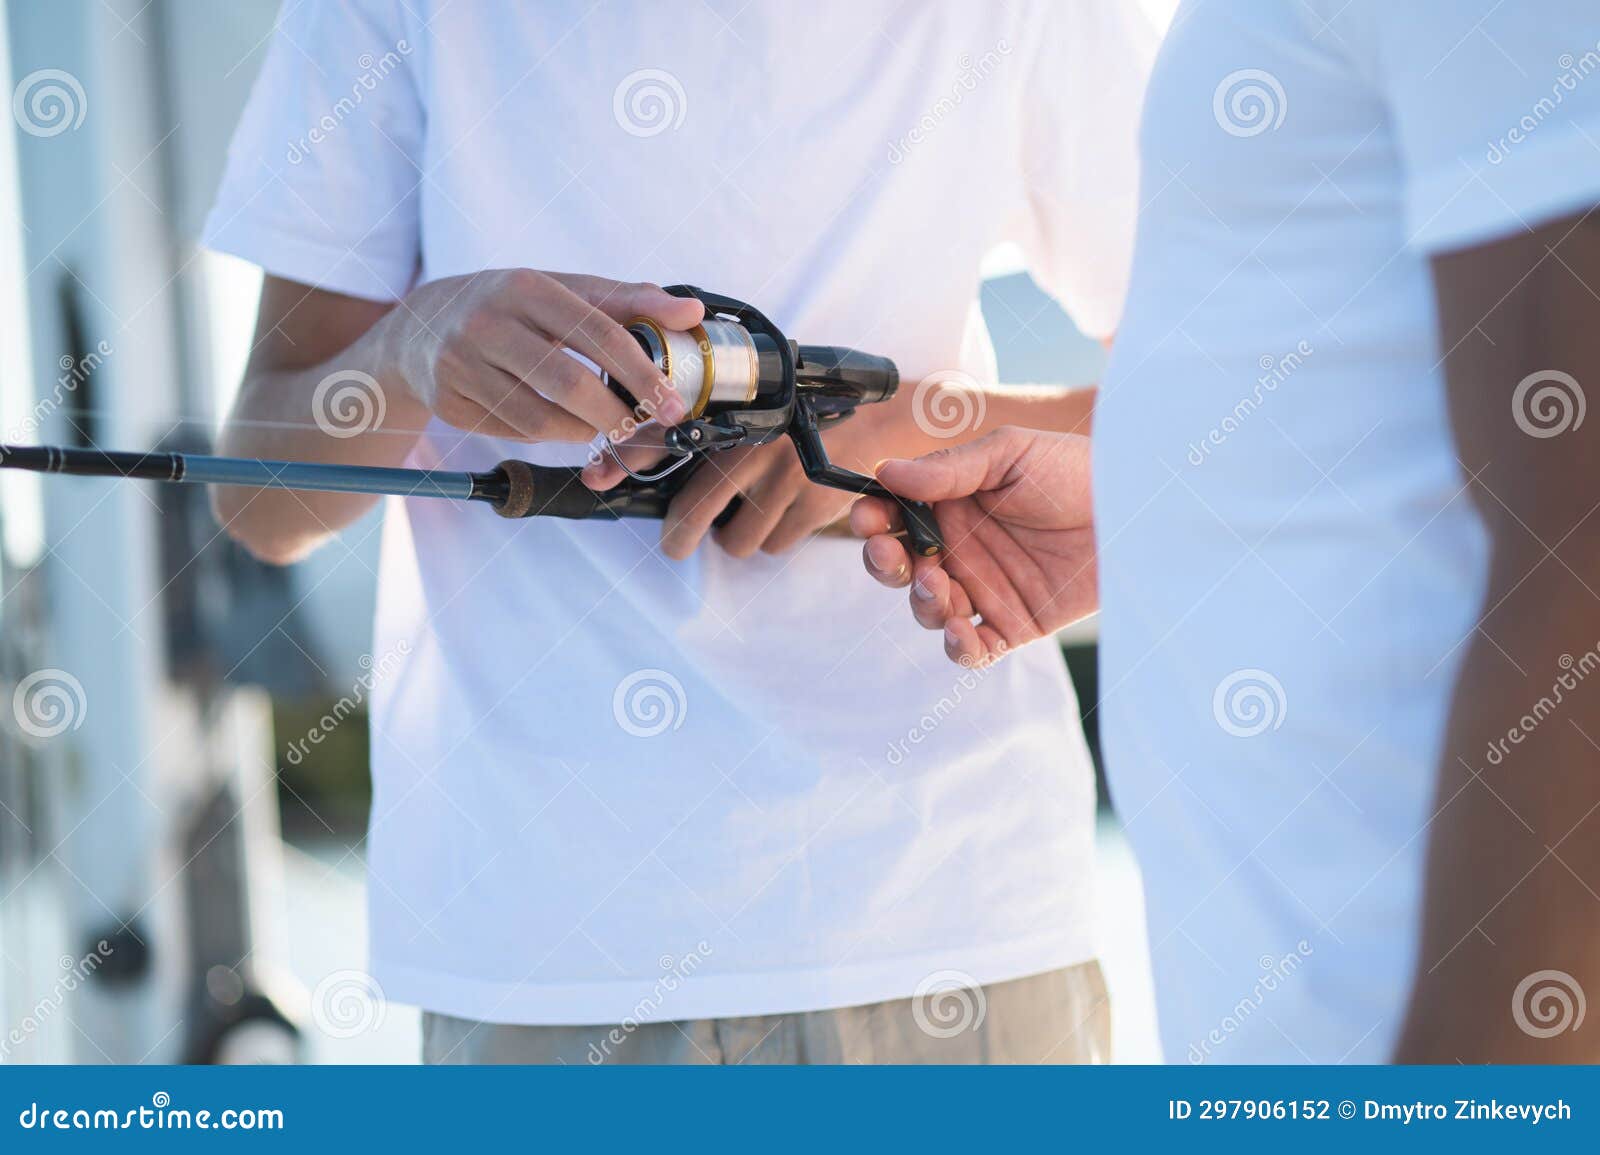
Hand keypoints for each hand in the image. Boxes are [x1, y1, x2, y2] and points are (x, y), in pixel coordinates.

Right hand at [385, 269, 701, 464]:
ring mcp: (461, 363)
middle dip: (616, 413)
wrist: (422, 327)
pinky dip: (548, 433)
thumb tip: (693, 313)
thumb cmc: (515, 308)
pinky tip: (557, 421)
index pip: (597, 332)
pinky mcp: (447, 400)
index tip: (673, 405)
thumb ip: (631, 302)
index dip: (641, 373)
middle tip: (643, 428)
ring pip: (541, 418)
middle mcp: (488, 322)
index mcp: (527, 287)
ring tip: (601, 423)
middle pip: (569, 383)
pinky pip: (514, 432)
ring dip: (583, 429)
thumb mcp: (566, 291)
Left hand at [652, 399, 935, 560]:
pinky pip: (775, 545)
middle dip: (679, 538)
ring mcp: (785, 479)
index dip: (627, 457)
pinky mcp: (814, 505)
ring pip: (737, 541)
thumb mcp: (762, 404)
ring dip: (740, 536)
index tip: (601, 477)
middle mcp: (753, 446)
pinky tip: (786, 512)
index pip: (666, 437)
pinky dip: (776, 537)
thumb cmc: (811, 410)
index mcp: (734, 415)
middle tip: (678, 544)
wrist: (880, 417)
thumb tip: (659, 457)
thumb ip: (718, 426)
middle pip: (694, 515)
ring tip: (754, 512)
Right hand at [849, 426, 1096, 664]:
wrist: (1135, 510)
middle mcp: (960, 548)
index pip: (893, 516)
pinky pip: (972, 648)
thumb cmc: (1075, 470)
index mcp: (950, 504)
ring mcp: (983, 589)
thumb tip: (887, 473)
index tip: (869, 518)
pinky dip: (957, 648)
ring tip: (939, 586)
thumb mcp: (1009, 454)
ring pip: (928, 609)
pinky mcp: (1012, 624)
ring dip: (922, 602)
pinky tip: (960, 632)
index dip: (873, 520)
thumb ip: (948, 469)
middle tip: (893, 555)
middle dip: (883, 564)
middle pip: (899, 567)